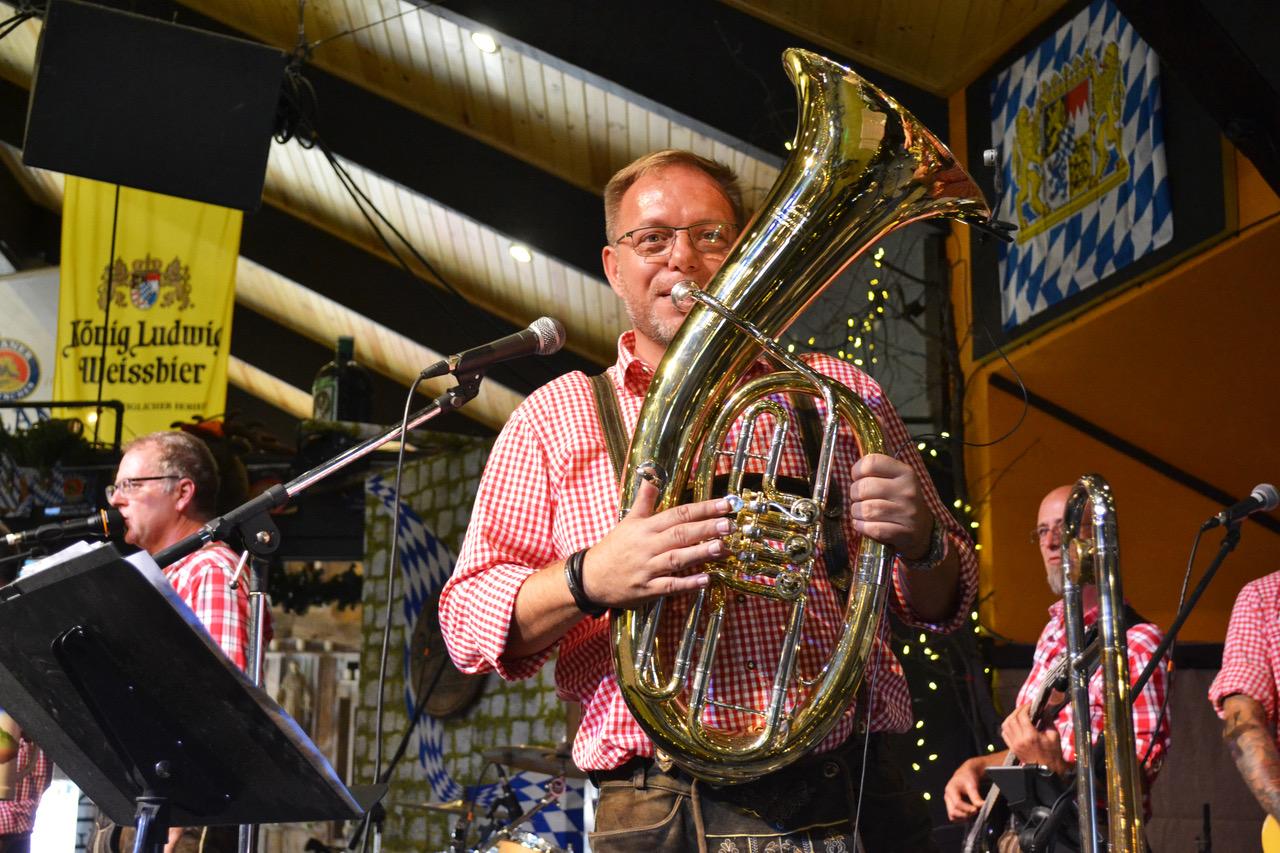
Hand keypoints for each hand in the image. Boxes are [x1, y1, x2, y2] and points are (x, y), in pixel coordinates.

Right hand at [580, 477, 729, 608]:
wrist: (591, 577)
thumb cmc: (615, 547)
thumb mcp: (629, 520)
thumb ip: (645, 499)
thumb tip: (651, 472)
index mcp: (646, 527)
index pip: (677, 514)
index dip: (702, 508)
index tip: (724, 504)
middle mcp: (648, 545)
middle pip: (680, 534)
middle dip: (706, 528)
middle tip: (729, 524)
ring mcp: (647, 568)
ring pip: (676, 558)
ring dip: (700, 553)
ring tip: (722, 547)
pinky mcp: (647, 589)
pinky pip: (669, 586)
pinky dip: (687, 583)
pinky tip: (705, 581)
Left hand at [848, 453, 932, 558]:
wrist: (921, 528)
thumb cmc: (899, 501)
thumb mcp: (895, 480)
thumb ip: (876, 472)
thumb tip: (854, 470)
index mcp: (905, 473)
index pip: (872, 462)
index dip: (857, 470)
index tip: (858, 478)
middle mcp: (908, 490)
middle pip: (864, 487)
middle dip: (854, 494)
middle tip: (860, 499)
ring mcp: (907, 513)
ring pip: (866, 509)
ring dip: (857, 512)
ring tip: (862, 513)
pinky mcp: (903, 533)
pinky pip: (871, 528)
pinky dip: (861, 527)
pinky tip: (864, 525)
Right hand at [943, 756, 989, 821]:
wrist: (965, 774)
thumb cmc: (967, 777)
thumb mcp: (972, 785)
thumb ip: (976, 796)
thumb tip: (981, 806)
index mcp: (950, 789)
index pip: (957, 803)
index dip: (967, 808)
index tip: (976, 810)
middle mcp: (947, 797)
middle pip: (953, 812)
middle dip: (965, 814)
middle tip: (975, 812)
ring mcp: (948, 802)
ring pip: (953, 816)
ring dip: (963, 817)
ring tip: (973, 813)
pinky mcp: (951, 806)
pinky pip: (955, 817)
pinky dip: (962, 817)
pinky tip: (969, 813)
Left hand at [1001, 704, 1065, 773]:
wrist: (1047, 771)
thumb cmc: (1052, 754)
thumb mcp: (1054, 735)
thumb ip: (1048, 720)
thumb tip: (1044, 709)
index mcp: (1031, 736)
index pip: (1022, 716)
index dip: (1025, 707)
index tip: (1030, 704)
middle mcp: (1020, 740)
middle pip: (1013, 718)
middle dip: (1018, 710)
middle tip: (1025, 707)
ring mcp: (1014, 744)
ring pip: (1006, 725)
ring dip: (1011, 717)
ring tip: (1019, 714)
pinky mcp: (1012, 748)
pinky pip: (1004, 733)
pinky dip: (1007, 726)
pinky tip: (1014, 724)